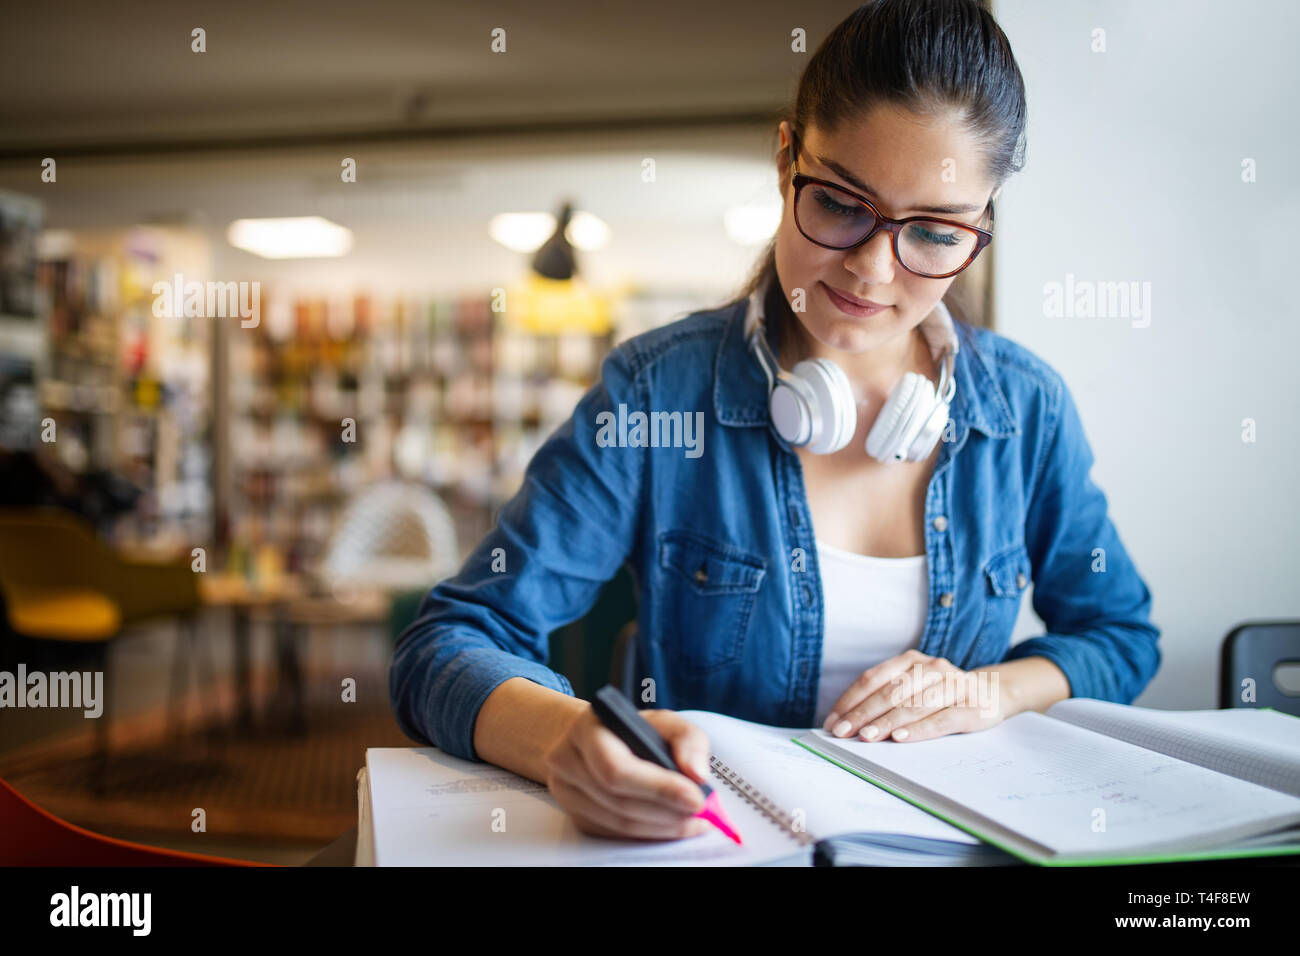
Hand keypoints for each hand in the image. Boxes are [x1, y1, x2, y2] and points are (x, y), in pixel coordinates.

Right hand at [543, 704, 713, 839]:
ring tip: (691, 820)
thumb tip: (697, 775)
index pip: (618, 768)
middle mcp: (567, 760)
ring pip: (618, 822)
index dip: (658, 788)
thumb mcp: (662, 722)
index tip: (695, 798)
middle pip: (618, 800)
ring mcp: (565, 791)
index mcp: (588, 728)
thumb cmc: (630, 731)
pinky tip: (670, 825)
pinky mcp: (574, 815)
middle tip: (699, 813)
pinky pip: (614, 833)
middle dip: (666, 812)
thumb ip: (687, 740)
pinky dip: (647, 833)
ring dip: (661, 827)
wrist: (591, 739)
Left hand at [822, 649, 1010, 742]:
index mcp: (911, 660)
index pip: (873, 679)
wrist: (992, 693)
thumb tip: (845, 721)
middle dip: (863, 714)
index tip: (833, 722)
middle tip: (843, 732)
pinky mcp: (972, 707)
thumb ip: (884, 697)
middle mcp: (932, 668)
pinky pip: (941, 719)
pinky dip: (919, 730)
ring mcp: (953, 686)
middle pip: (890, 693)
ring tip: (866, 737)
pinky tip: (900, 738)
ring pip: (913, 706)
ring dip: (887, 723)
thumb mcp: (913, 686)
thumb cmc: (940, 694)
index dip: (850, 700)